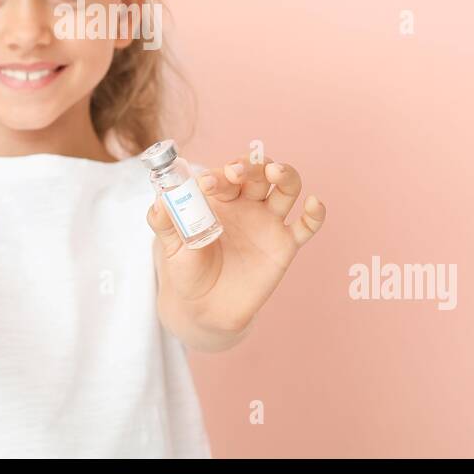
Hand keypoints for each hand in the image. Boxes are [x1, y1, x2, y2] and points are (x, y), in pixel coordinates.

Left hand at [146, 151, 326, 340]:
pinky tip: (315, 203)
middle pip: (257, 172)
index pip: (224, 174)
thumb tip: (158, 202)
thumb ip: (165, 222)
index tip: (207, 184)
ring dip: (284, 174)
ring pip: (285, 188)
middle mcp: (247, 203)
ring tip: (275, 172)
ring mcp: (268, 222)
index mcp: (220, 198)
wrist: (206, 308)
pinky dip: (315, 213)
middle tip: (237, 172)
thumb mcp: (171, 247)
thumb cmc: (187, 270)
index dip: (218, 174)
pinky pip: (306, 226)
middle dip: (249, 166)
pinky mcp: (285, 244)